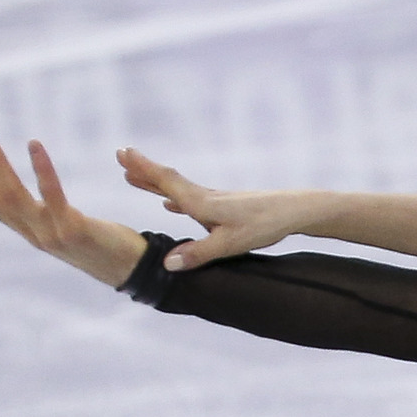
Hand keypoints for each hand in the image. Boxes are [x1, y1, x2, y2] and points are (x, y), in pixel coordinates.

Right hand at [0, 134, 146, 287]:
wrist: (134, 270)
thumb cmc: (107, 245)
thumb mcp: (69, 228)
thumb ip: (49, 216)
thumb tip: (38, 200)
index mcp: (31, 233)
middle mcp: (34, 235)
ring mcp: (51, 234)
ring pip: (12, 196)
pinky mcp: (73, 230)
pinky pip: (52, 195)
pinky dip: (41, 168)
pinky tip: (34, 144)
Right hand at [116, 147, 312, 270]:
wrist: (296, 211)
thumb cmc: (264, 225)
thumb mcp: (230, 244)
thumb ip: (198, 253)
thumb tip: (165, 263)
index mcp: (202, 203)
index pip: (166, 181)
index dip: (143, 168)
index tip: (122, 152)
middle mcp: (206, 197)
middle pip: (168, 181)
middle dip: (144, 170)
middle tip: (120, 156)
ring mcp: (217, 201)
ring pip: (178, 189)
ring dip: (156, 184)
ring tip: (135, 178)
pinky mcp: (227, 207)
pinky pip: (193, 201)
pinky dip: (176, 199)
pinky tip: (172, 204)